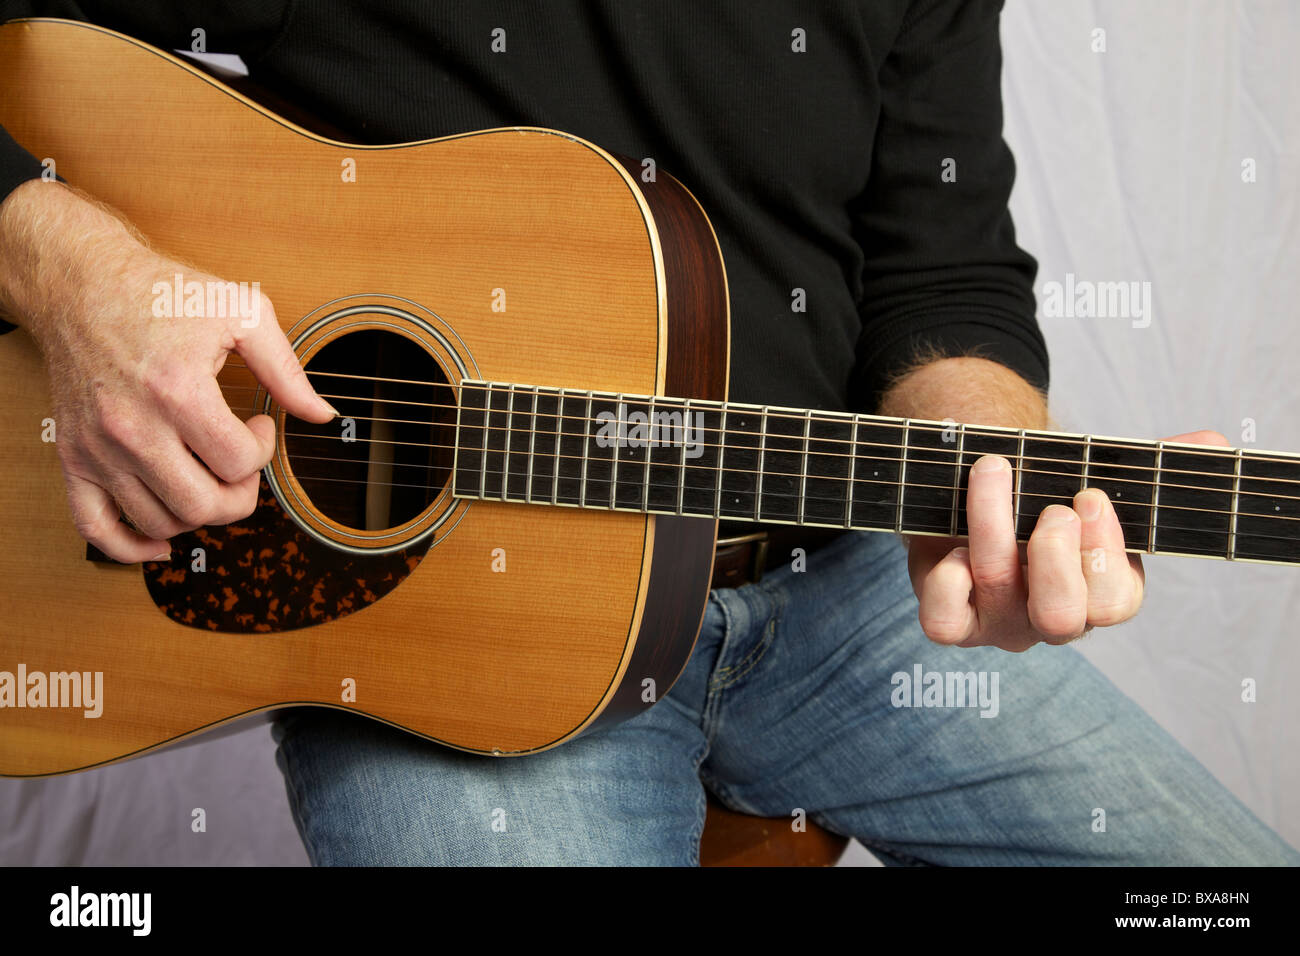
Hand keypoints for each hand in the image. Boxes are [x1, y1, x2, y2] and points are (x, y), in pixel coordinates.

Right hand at [0, 181, 334, 562]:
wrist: (81, 284)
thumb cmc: (160, 293)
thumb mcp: (239, 312)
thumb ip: (286, 369)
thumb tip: (323, 415)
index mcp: (177, 391)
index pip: (240, 462)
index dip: (264, 449)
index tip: (259, 426)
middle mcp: (133, 427)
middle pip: (204, 505)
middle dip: (240, 493)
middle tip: (241, 463)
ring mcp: (98, 449)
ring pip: (162, 522)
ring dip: (199, 513)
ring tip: (207, 476)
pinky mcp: (73, 458)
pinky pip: (97, 528)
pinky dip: (131, 547)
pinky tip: (164, 539)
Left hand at [904, 429, 1228, 651]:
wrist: (972, 497)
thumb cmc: (1041, 495)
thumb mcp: (1093, 476)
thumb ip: (1150, 467)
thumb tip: (1214, 442)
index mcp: (1101, 595)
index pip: (1116, 602)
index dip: (1103, 552)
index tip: (1089, 497)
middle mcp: (1053, 620)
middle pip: (1062, 617)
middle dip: (1055, 555)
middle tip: (1051, 506)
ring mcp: (999, 624)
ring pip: (999, 593)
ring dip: (993, 522)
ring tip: (992, 469)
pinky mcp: (951, 620)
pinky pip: (942, 621)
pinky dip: (947, 579)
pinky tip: (953, 543)